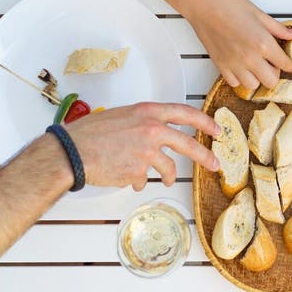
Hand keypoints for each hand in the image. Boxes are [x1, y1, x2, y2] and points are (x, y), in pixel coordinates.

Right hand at [67, 102, 219, 189]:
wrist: (74, 151)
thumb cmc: (92, 132)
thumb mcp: (124, 115)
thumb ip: (144, 121)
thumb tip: (158, 131)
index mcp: (149, 112)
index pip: (185, 113)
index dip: (204, 122)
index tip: (216, 129)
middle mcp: (152, 130)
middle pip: (188, 144)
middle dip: (205, 156)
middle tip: (215, 163)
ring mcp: (147, 152)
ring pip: (169, 168)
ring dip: (168, 176)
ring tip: (166, 180)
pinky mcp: (138, 172)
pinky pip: (144, 179)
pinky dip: (138, 180)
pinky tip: (125, 175)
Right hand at [187, 0, 291, 90]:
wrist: (202, 3)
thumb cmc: (228, 3)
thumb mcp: (258, 13)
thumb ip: (277, 28)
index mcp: (262, 43)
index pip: (284, 63)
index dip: (291, 65)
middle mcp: (249, 58)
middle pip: (271, 81)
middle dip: (275, 73)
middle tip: (272, 62)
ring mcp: (234, 64)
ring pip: (253, 86)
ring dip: (257, 77)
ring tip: (255, 64)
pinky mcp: (220, 66)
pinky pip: (234, 83)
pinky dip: (240, 78)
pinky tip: (240, 65)